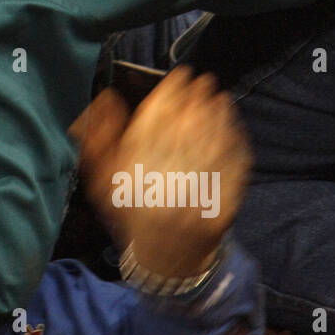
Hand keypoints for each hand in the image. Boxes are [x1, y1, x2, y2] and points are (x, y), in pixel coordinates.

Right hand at [69, 65, 250, 278]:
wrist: (165, 259)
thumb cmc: (129, 214)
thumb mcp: (102, 180)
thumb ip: (99, 138)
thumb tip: (106, 98)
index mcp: (134, 171)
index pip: (156, 120)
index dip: (170, 93)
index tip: (180, 75)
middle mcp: (167, 180)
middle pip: (187, 128)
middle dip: (197, 99)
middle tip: (203, 80)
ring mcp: (199, 193)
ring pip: (212, 143)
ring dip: (218, 115)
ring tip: (219, 96)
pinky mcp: (224, 203)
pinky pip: (232, 166)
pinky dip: (235, 141)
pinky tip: (233, 125)